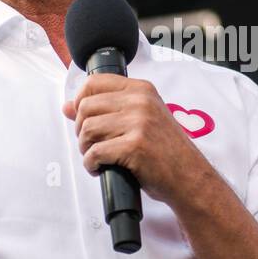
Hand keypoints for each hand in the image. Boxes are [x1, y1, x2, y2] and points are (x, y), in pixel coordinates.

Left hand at [62, 74, 208, 204]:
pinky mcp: (135, 146)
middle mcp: (140, 101)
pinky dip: (91, 164)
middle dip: (81, 130)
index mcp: (141, 89)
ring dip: (85, 148)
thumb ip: (106, 109)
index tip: (84, 118)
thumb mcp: (140, 119)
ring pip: (88, 130)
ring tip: (97, 158)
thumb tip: (68, 106)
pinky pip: (96, 152)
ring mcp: (139, 122)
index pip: (94, 82)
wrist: (189, 176)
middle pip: (86, 107)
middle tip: (91, 145)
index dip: (80, 101)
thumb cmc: (166, 151)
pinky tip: (100, 169)